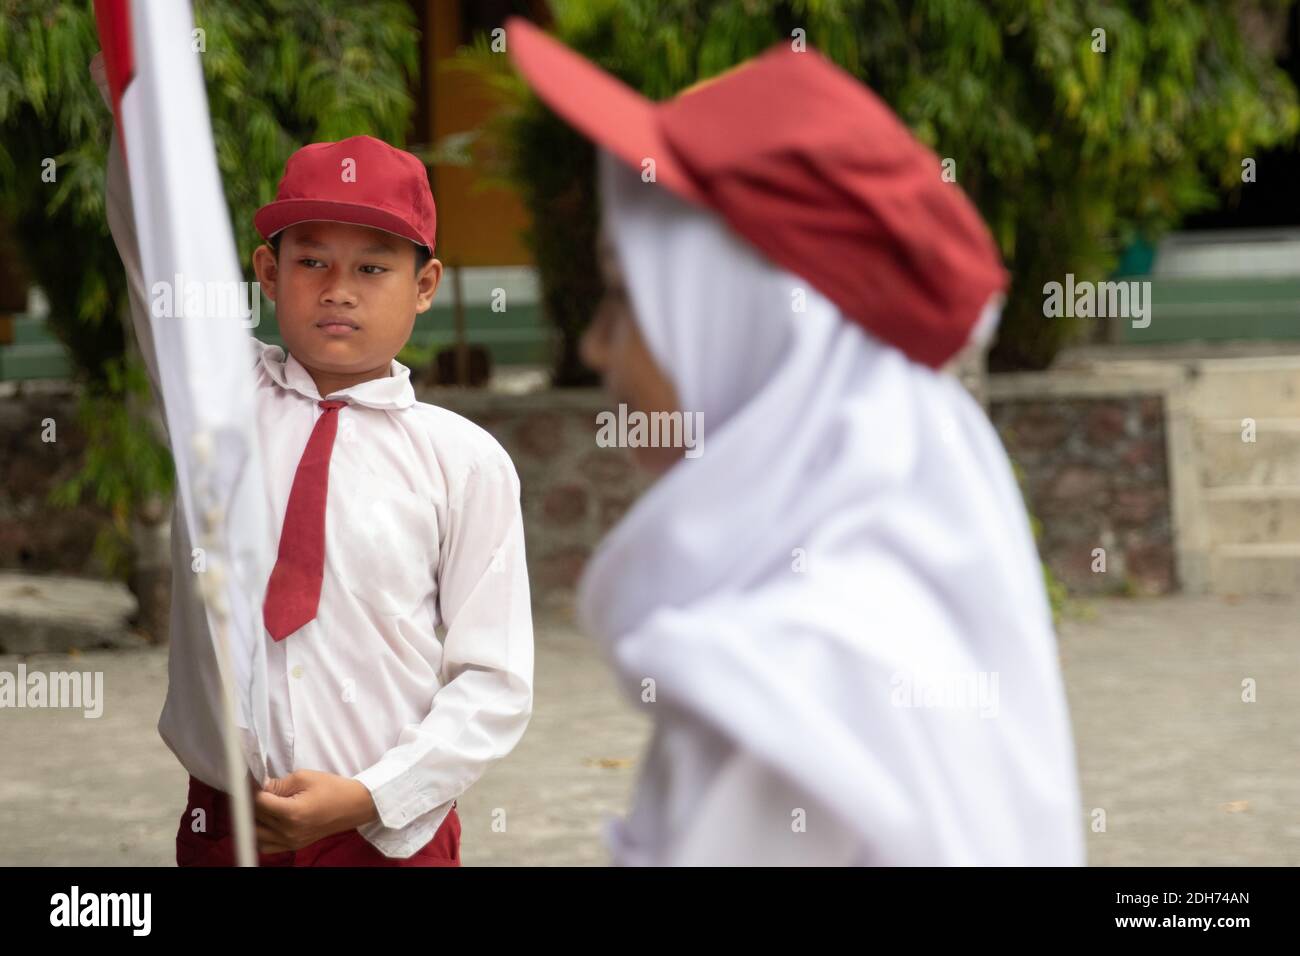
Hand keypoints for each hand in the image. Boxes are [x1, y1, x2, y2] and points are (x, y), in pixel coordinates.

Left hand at [252, 769, 378, 853]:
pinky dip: (261, 834)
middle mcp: (288, 831)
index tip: (256, 780)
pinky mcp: (293, 846)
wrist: (354, 805)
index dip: (254, 788)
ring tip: (265, 805)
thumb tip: (259, 785)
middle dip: (254, 801)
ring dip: (255, 818)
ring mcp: (290, 842)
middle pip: (255, 817)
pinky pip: (265, 846)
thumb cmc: (332, 788)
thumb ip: (279, 783)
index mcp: (292, 813)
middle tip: (260, 788)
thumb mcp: (305, 777)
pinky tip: (268, 821)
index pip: (258, 802)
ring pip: (256, 834)